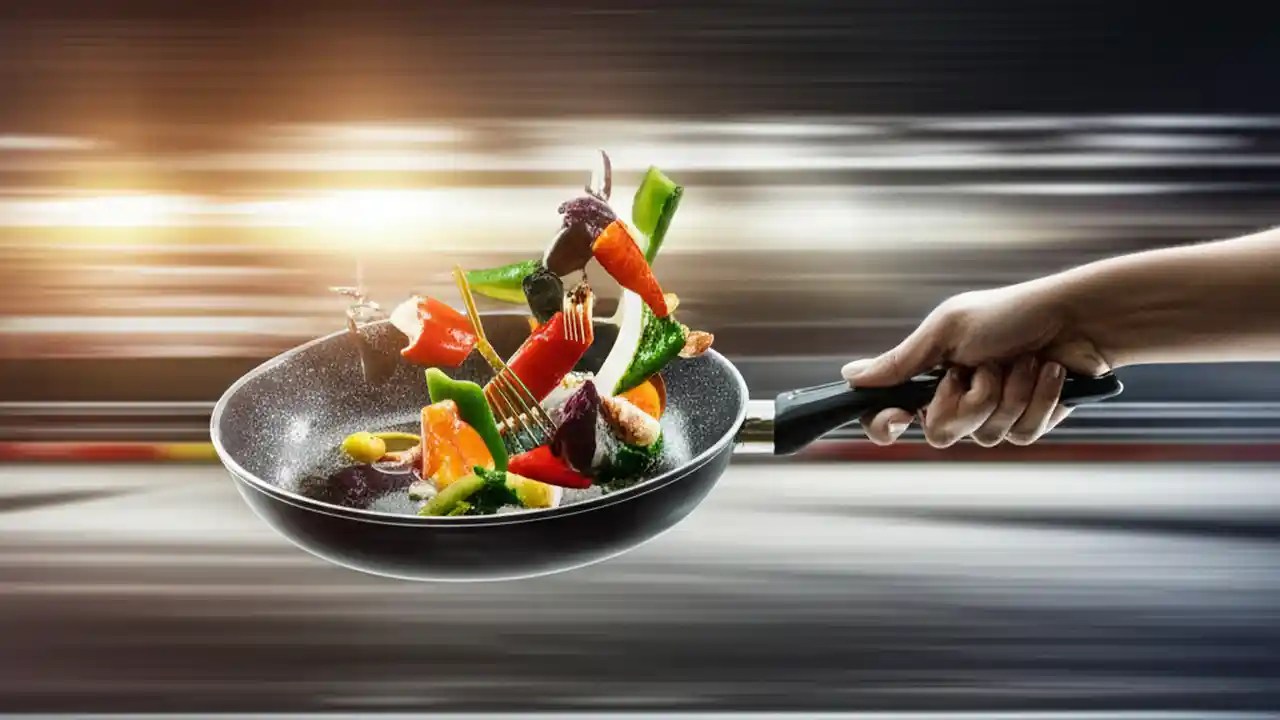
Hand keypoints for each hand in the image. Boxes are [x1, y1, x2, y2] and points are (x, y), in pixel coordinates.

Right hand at [842, 281, 1109, 447]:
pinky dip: (1038, 402)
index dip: (885, 423)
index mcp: (930, 374)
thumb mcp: (948, 330)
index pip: (887, 413)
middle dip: (969, 402)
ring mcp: (992, 414)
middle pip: (939, 434)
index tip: (898, 414)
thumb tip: (849, 376)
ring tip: (1025, 362)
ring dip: (1011, 395)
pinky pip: (1021, 436)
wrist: (1079, 319)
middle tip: (985, 368)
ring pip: (985, 437)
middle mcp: (956, 398)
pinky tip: (1049, 375)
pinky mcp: (1028, 422)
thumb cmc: (1013, 314)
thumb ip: (901, 361)